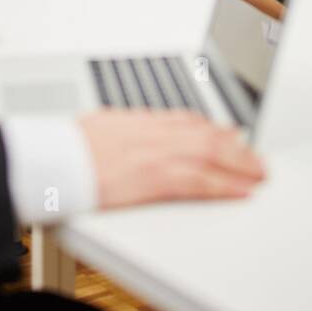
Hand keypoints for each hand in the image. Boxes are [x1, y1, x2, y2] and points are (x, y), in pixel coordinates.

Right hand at [80, 109, 265, 208]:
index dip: (213, 129)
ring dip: (240, 165)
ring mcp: (157, 153)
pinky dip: (224, 185)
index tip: (229, 134)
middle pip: (207, 136)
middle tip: (256, 158)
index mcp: (139, 120)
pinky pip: (200, 181)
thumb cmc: (66, 146)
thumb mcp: (98, 126)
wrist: (53, 157)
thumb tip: (122, 131)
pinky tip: (240, 190)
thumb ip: (120, 130)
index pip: (187, 121)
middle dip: (237, 148)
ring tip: (258, 174)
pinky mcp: (156, 177)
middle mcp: (154, 132)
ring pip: (212, 154)